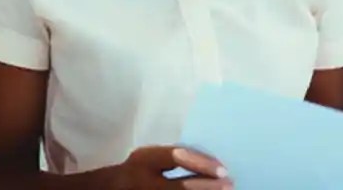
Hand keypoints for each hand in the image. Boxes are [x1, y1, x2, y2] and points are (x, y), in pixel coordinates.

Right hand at [114, 146, 232, 189]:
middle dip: (208, 188)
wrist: (112, 188)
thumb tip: (212, 165)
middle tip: (230, 185)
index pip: (175, 157)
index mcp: (144, 160)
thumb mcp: (151, 157)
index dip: (201, 163)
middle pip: (180, 187)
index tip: (223, 170)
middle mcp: (144, 181)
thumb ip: (174, 158)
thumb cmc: (139, 169)